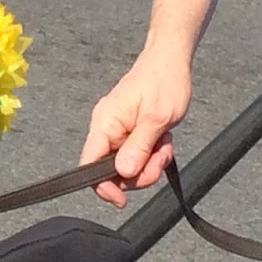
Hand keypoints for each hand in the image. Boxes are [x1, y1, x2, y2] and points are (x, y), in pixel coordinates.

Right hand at [80, 49, 192, 207]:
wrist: (171, 61)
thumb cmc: (164, 82)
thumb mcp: (156, 118)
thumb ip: (139, 147)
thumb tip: (123, 172)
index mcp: (106, 123)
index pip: (89, 163)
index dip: (102, 185)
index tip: (121, 200)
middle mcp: (107, 128)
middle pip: (111, 169)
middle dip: (138, 173)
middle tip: (160, 159)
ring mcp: (119, 131)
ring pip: (127, 165)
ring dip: (149, 163)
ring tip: (165, 145)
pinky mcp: (130, 132)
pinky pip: (136, 155)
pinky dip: (152, 155)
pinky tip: (163, 141)